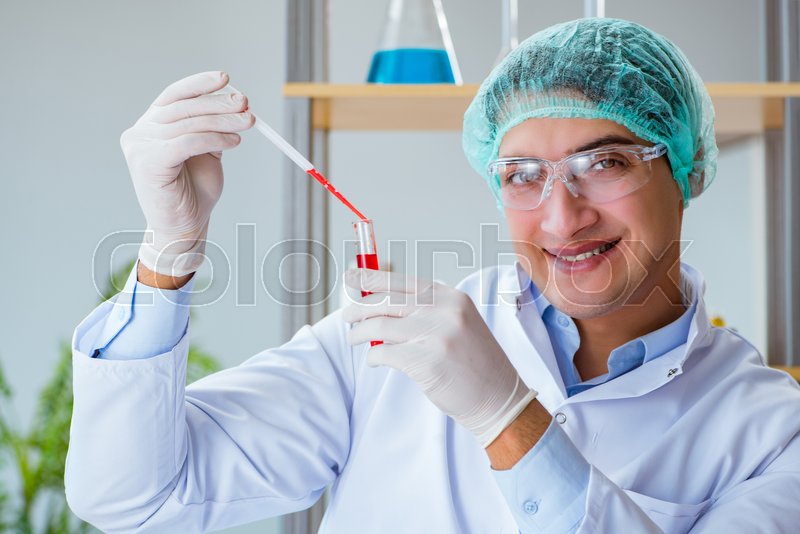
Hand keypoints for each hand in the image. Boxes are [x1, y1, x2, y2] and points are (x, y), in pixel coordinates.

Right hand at [121, 71, 254, 275]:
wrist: (184, 227)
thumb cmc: (194, 191)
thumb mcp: (205, 152)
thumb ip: (211, 127)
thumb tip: (236, 101)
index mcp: (150, 125)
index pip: (174, 95)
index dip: (200, 84)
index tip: (226, 79)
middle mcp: (139, 132)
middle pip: (183, 107)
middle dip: (219, 104)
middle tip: (246, 104)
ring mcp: (139, 147)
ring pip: (188, 125)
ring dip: (223, 121)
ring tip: (249, 123)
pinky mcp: (148, 162)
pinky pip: (186, 142)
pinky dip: (214, 138)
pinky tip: (235, 141)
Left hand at [343, 269, 536, 446]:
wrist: (498, 398)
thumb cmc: (474, 363)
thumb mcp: (458, 323)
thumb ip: (425, 310)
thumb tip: (380, 302)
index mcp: (451, 297)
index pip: (402, 281)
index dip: (371, 278)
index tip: (350, 277)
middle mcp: (444, 311)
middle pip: (386, 301)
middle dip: (359, 308)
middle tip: (347, 316)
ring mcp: (436, 335)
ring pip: (379, 326)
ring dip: (359, 333)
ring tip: (354, 338)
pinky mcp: (426, 362)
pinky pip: (384, 353)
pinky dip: (373, 356)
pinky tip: (374, 360)